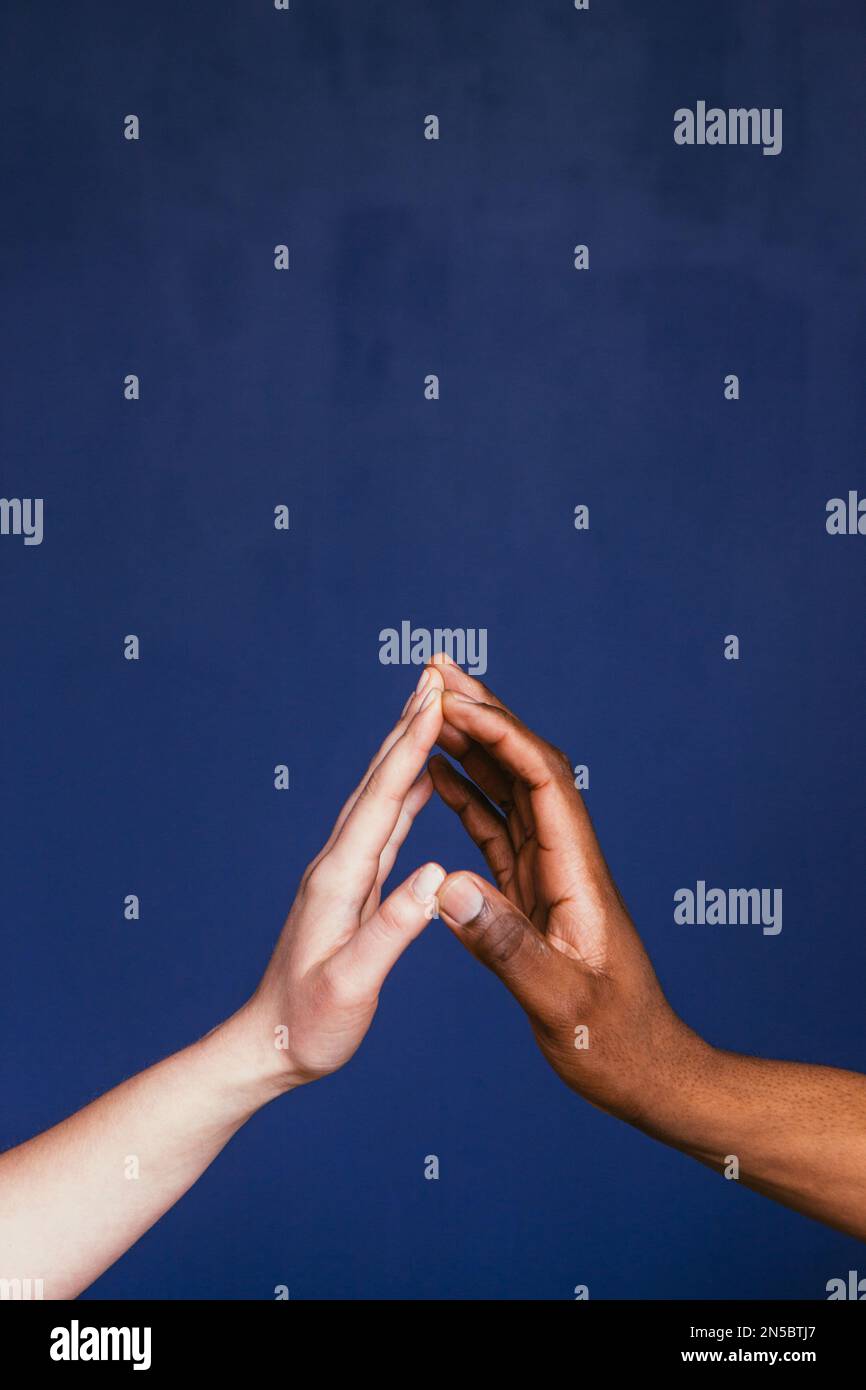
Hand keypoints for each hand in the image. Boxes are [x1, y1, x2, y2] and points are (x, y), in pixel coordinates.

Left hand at [239, 669, 445, 1091]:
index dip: (412, 744)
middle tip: (435, 674)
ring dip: (406, 747)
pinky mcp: (350, 886)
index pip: (382, 798)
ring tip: (431, 708)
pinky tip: (421, 777)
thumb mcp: (352, 984)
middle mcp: (338, 863)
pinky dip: (405, 788)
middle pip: (377, 779)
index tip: (437, 696)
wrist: (270, 1047)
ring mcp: (342, 872)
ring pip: (380, 794)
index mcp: (340, 878)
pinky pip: (383, 823)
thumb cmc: (311, 1025)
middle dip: (408, 724)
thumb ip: (393, 929)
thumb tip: (438, 874)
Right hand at [428, 657, 708, 1131]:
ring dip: (472, 744)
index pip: (542, 779)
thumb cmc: (613, 1044)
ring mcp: (550, 872)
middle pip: (526, 765)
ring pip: (509, 790)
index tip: (453, 701)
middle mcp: (566, 858)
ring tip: (427, 707)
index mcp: (578, 872)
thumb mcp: (558, 1002)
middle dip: (485, 714)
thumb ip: (505, 946)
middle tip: (437, 670)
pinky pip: (497, 828)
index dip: (500, 733)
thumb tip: (447, 888)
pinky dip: (466, 795)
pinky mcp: (534, 892)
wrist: (644, 1071)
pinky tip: (438, 777)